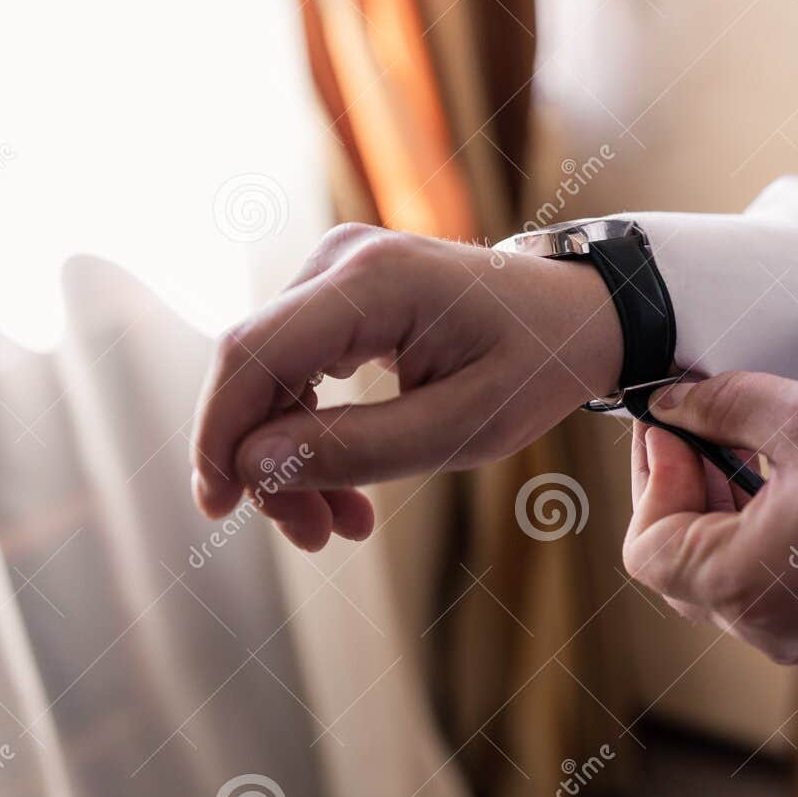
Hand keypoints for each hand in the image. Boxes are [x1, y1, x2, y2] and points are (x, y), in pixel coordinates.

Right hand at [189, 223, 622, 549]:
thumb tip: (251, 465)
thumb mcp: (464, 428)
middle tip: (314, 537)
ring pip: (270, 377)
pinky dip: (310, 432)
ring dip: (291, 458)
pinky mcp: (341, 293)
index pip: (253, 354)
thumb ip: (359, 448)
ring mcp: (337, 270)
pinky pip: (296, 368)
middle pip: (254, 370)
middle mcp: (341, 259)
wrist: (578, 316)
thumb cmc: (536, 366)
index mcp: (375, 280)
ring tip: (339, 526)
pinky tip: (343, 490)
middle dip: (267, 463)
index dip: (219, 433)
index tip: (219, 510)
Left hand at [624, 372, 797, 663]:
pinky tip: (779, 473)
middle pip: (678, 561)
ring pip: (720, 571)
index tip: (671, 420)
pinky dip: (754, 528)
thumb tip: (669, 399)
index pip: (648, 544)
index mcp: (744, 584)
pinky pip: (764, 579)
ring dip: (717, 505)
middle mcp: (763, 624)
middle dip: (680, 486)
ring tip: (742, 440)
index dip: (651, 475)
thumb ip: (720, 407)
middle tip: (696, 420)